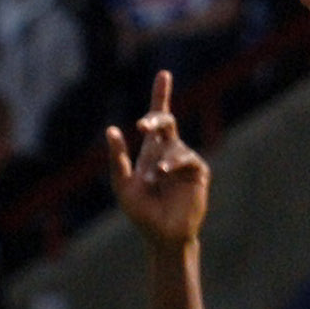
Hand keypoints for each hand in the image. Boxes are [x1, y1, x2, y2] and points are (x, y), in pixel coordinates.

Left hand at [106, 71, 209, 251]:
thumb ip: (117, 159)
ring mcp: (185, 161)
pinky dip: (174, 163)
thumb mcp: (122, 184)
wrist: (162, 234)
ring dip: (161, 160)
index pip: (158, 118)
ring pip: (175, 145)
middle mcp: (170, 152)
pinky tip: (165, 173)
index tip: (164, 74)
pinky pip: (188, 158)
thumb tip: (111, 130)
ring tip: (153, 178)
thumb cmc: (142, 212)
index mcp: (152, 151)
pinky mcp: (198, 173)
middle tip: (142, 126)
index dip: (161, 95)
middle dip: (156, 118)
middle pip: (167, 122)